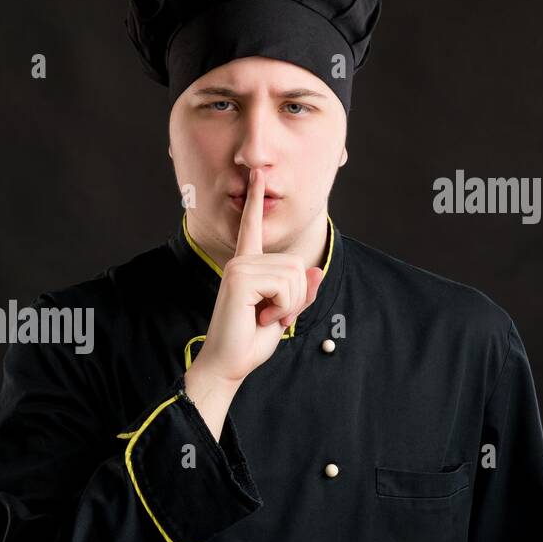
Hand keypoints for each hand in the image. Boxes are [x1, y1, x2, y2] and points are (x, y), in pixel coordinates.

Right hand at [190, 167, 324, 387]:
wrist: (227, 365)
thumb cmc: (249, 342)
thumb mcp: (283, 315)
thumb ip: (300, 293)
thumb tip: (315, 272)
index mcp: (246, 266)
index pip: (251, 228)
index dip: (256, 202)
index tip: (258, 176)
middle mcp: (240, 261)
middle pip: (295, 265)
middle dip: (295, 298)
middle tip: (272, 316)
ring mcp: (239, 267)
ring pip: (293, 276)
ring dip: (289, 305)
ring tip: (264, 318)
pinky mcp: (240, 278)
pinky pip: (285, 286)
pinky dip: (282, 308)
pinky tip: (260, 318)